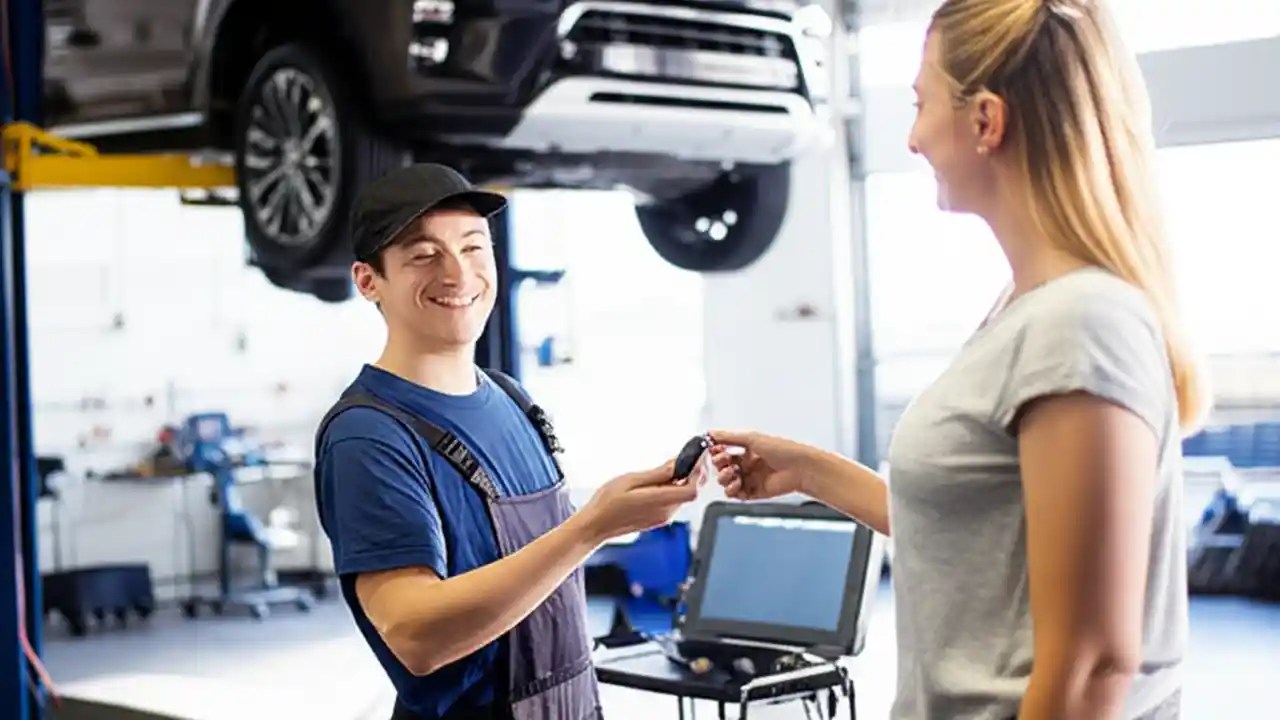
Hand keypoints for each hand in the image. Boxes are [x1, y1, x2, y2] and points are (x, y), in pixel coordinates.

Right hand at [579, 458, 730, 542]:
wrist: (596, 525)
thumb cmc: (607, 502)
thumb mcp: (631, 480)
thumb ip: (657, 474)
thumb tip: (676, 465)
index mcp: (659, 502)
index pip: (692, 490)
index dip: (698, 473)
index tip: (695, 458)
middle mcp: (665, 512)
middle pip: (691, 493)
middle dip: (694, 474)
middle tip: (690, 457)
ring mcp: (662, 517)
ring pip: (683, 496)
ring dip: (684, 480)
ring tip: (674, 464)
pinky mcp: (658, 519)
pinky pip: (674, 501)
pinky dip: (675, 488)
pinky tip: (664, 479)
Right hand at [706, 429, 817, 500]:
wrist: (801, 468)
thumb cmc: (783, 450)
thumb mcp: (753, 439)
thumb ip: (729, 437)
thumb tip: (710, 433)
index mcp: (748, 450)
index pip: (724, 452)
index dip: (717, 452)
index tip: (714, 451)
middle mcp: (748, 464)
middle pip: (723, 467)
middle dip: (720, 465)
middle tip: (724, 462)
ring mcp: (751, 479)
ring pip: (727, 482)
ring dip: (724, 478)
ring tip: (731, 474)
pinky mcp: (754, 493)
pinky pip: (736, 494)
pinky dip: (732, 491)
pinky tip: (735, 485)